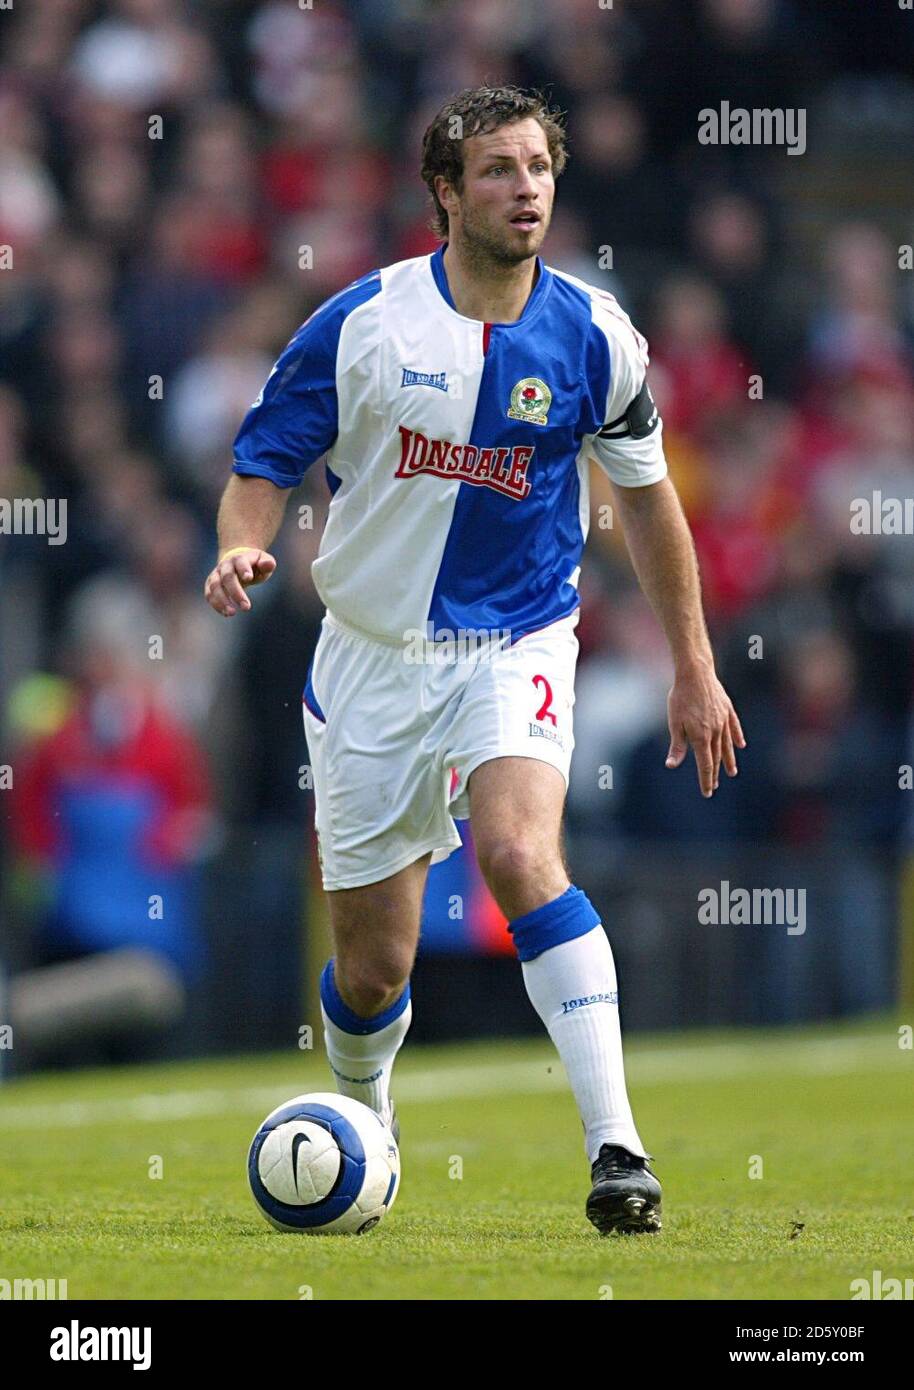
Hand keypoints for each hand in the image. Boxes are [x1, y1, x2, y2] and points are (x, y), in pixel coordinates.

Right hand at [204, 547, 276, 616]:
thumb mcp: (264, 562)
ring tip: (232, 613)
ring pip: (215, 586)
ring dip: (222, 600)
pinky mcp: (210, 584)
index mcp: (240, 558)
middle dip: (236, 592)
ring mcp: (216, 574)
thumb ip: (268, 563)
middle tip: (246, 607)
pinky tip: (226, 614)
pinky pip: (209, 594)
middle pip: (227, 577)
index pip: (240, 562)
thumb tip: (268, 564)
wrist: (237, 563)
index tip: (249, 578)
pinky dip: (216, 604)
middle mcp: (225, 565)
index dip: (243, 569)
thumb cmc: (255, 565)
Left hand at [665, 660, 745, 796]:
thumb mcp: (674, 723)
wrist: (696, 674)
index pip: (705, 765)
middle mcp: (715, 732)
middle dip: (715, 773)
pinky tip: (741, 744)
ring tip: (732, 772)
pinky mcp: (727, 710)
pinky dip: (737, 737)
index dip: (706, 780)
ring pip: (727, 745)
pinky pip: (734, 727)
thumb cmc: (681, 698)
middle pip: (716, 757)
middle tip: (715, 786)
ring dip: (729, 760)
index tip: (708, 792)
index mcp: (701, 737)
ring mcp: (724, 721)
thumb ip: (676, 746)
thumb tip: (671, 766)